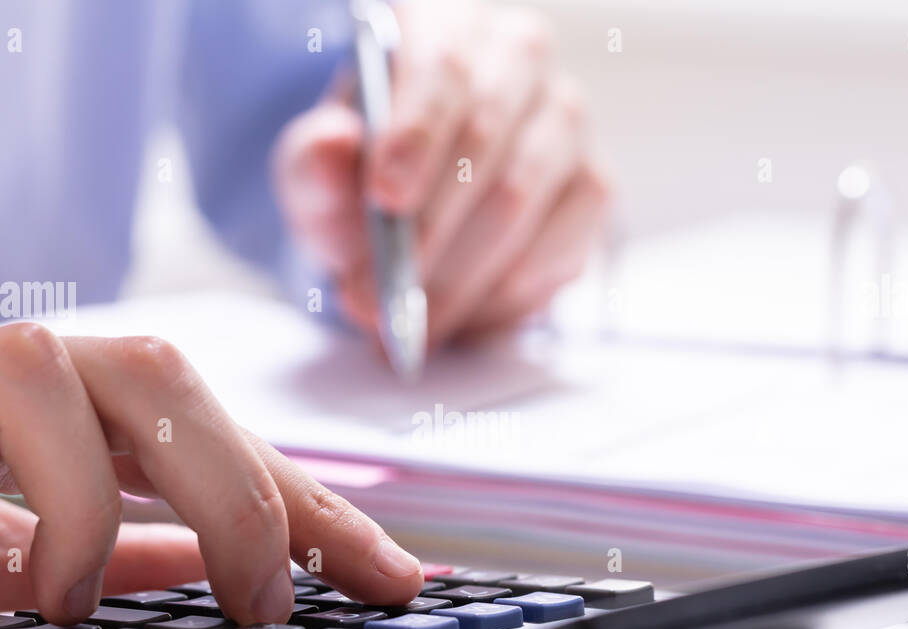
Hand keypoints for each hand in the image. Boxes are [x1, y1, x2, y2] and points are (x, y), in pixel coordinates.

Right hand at [0, 324, 422, 628]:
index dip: (306, 499)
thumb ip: (116, 556)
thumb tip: (220, 568)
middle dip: (234, 490)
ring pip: (32, 372)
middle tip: (259, 599)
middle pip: (150, 371)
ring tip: (68, 600)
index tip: (392, 575)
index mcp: (53, 416)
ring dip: (83, 505)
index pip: (209, 431)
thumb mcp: (15, 567)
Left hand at [273, 1, 609, 351]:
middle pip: (487, 139)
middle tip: (376, 293)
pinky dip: (502, 295)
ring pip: (523, 198)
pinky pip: (560, 246)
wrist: (403, 216)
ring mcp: (565, 124)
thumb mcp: (319, 172)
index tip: (383, 199)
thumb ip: (315, 162)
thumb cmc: (362, 177)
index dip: (416, 135)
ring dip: (459, 275)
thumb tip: (333, 145)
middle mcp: (518, 59)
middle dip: (427, 230)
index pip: (444, 66)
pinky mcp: (592, 188)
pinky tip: (458, 316)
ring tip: (406, 321)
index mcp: (446, 26)